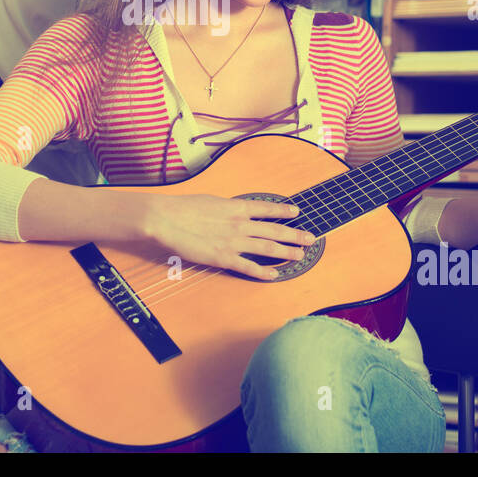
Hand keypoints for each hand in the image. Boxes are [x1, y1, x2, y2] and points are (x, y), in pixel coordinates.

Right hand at [140, 195, 312, 280]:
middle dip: (295, 234)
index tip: (296, 211)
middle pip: (274, 230)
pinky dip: (264, 272)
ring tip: (301, 255)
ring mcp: (233, 242)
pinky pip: (249, 267)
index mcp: (236, 207)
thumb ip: (226, 209)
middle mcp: (240, 224)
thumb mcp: (210, 201)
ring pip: (268, 248)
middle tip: (312, 237)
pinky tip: (276, 274)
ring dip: (287, 252)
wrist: (166, 219)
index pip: (266, 208)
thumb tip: (234, 211)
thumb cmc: (182, 208)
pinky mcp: (223, 258)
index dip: (283, 210)